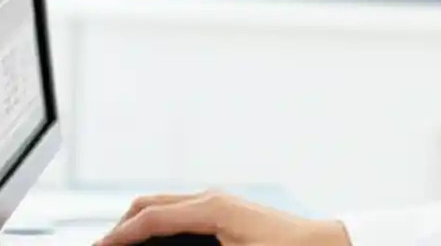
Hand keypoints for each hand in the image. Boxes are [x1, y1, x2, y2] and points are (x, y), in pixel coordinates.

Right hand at [95, 190, 350, 245]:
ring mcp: (219, 202)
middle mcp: (212, 199)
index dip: (118, 237)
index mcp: (211, 208)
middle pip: (149, 205)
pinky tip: (154, 243)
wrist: (322, 244)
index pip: (149, 218)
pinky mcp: (225, 211)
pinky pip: (181, 213)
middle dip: (121, 227)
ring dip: (139, 224)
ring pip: (163, 207)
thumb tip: (159, 240)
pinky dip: (158, 225)